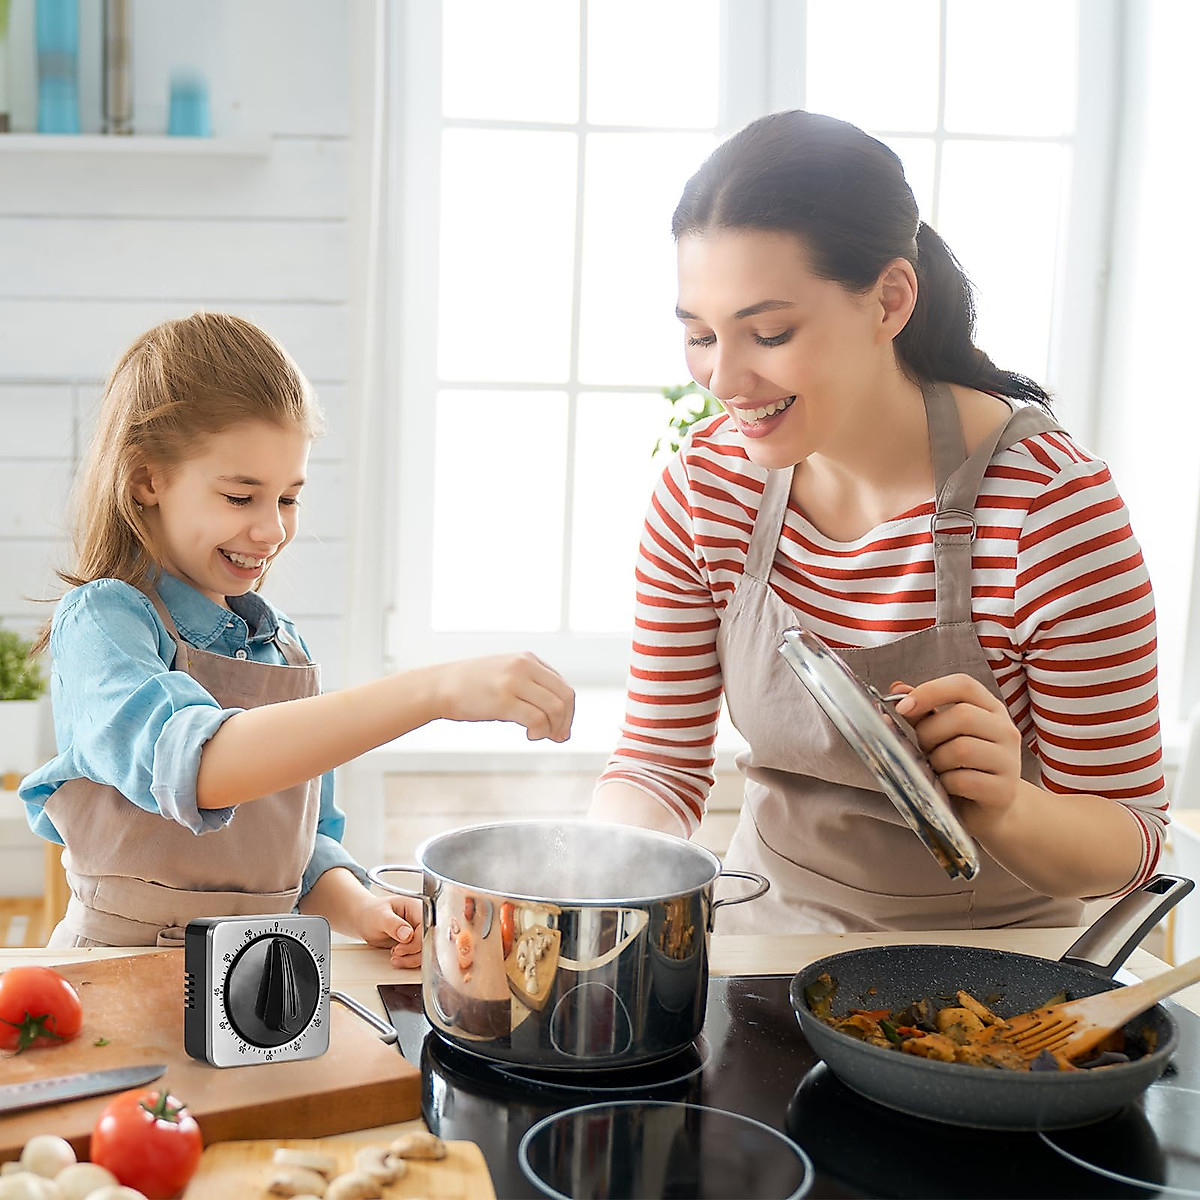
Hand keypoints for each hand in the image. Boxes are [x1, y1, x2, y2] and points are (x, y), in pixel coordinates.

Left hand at [355, 893, 423, 969]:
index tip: (399, 948)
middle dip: (412, 953)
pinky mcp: (416, 943)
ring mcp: (420, 932)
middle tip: (395, 952)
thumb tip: (407, 935)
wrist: (366, 920)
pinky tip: (397, 959)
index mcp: (417, 907)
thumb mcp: (379, 917)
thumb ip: (393, 924)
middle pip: (429, 941)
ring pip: (426, 951)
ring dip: (410, 959)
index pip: (427, 927)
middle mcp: (422, 919)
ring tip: (394, 956)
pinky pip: (420, 956)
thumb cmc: (372, 913)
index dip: (416, 942)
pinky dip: (409, 961)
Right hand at [434, 652, 574, 741]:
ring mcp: (514, 682)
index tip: (561, 728)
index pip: (563, 686)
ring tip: (540, 736)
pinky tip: (530, 735)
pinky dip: (540, 732)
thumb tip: (556, 715)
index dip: (568, 711)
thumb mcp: (505, 673)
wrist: (439, 686)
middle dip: (566, 721)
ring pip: (555, 708)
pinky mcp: (503, 700)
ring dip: (554, 728)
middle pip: (565, 697)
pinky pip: (537, 719)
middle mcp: (524, 666)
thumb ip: (530, 684)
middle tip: (558, 737)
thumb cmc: (472, 686)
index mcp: (528, 659)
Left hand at [891, 673, 1023, 820]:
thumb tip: (897, 688)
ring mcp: (1009, 761)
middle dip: (929, 732)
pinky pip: (963, 780)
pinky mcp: (1004, 790)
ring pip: (962, 749)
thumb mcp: (941, 734)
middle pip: (962, 716)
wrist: (988, 808)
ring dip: (937, 760)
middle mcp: (1005, 730)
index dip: (930, 691)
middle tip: (923, 748)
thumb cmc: (961, 765)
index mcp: (990, 709)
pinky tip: (946, 786)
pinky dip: (945, 783)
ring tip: (937, 768)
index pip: (964, 685)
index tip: (902, 707)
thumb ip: (923, 712)